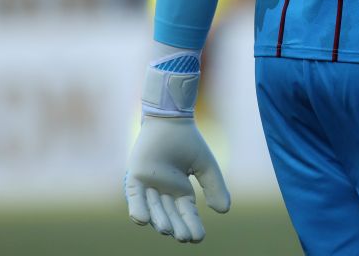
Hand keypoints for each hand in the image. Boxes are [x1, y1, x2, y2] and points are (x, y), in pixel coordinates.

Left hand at [124, 115, 230, 241]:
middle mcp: (164, 191)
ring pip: (153, 208)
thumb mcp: (206, 166)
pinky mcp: (135, 176)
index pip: (187, 213)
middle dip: (177, 226)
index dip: (192, 225)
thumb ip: (215, 187)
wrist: (172, 119)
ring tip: (167, 229)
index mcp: (180, 191)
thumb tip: (224, 211)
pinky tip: (141, 220)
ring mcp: (149, 185)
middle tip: (183, 237)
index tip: (198, 238)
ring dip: (159, 219)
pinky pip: (134, 196)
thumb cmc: (188, 141)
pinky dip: (137, 208)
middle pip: (170, 214)